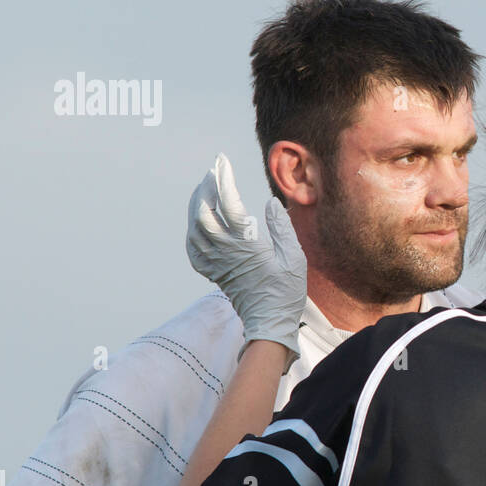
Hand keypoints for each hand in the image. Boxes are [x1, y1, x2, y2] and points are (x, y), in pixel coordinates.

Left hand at [186, 153, 306, 368]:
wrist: (269, 323)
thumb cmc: (286, 292)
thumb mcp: (293, 258)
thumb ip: (282, 228)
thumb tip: (270, 203)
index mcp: (244, 245)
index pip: (227, 205)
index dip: (223, 181)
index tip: (223, 163)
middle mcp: (224, 253)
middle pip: (203, 213)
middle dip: (205, 187)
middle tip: (214, 170)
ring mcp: (215, 263)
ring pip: (194, 229)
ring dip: (197, 205)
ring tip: (206, 189)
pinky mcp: (214, 273)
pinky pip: (193, 249)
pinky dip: (192, 231)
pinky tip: (198, 223)